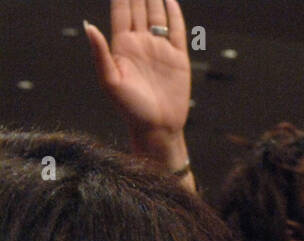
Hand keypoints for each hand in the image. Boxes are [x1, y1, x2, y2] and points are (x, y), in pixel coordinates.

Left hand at [86, 0, 190, 136]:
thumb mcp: (110, 81)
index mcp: (122, 46)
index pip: (122, 11)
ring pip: (157, 15)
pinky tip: (170, 0)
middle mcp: (140, 43)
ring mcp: (159, 49)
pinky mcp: (178, 58)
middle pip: (139, 8)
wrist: (157, 127)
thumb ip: (100, 53)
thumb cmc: (130, 108)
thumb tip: (88, 25)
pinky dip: (174, 14)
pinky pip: (176, 30)